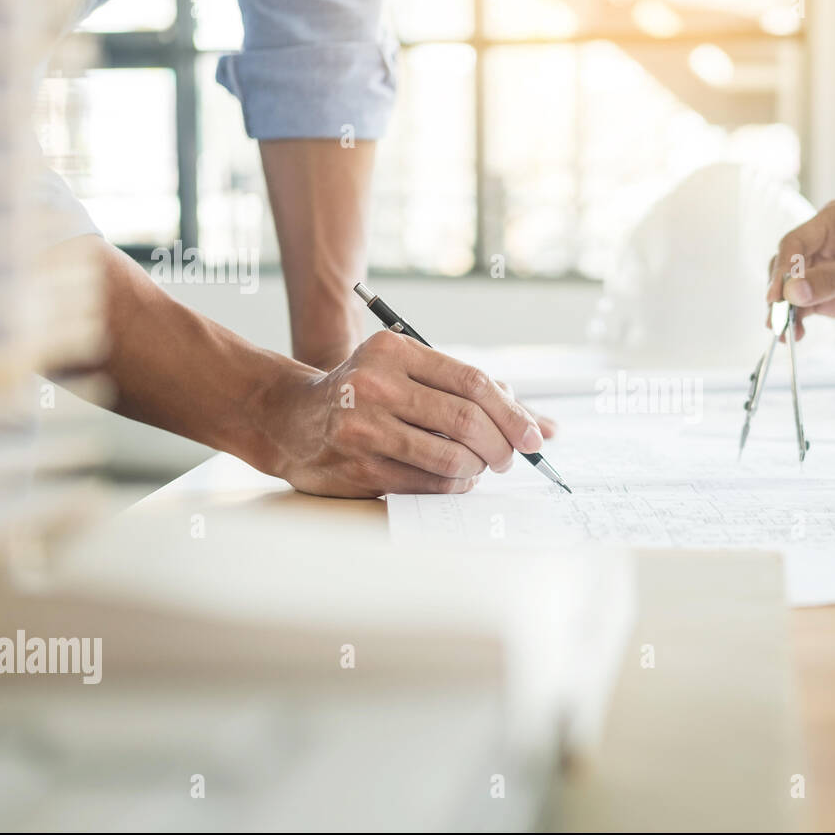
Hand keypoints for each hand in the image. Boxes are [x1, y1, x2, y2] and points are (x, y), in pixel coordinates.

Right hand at [263, 329, 546, 497]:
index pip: (473, 382)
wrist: (290, 419)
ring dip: (477, 469)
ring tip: (479, 467)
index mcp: (394, 350)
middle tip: (509, 458)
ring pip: (451, 456)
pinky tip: (454, 478)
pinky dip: (453, 484)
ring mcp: (365, 427)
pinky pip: (427, 483)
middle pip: (467, 419)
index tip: (533, 437)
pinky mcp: (360, 467)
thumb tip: (544, 428)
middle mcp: (377, 383)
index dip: (513, 413)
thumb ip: (472, 393)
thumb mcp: (409, 374)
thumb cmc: (365, 396)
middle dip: (501, 445)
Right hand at [764, 200, 834, 338]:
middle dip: (778, 294)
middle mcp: (822, 245)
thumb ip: (830, 280)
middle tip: (777, 320)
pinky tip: (795, 335)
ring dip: (784, 312)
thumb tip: (792, 292)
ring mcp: (823, 272)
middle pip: (784, 267)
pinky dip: (795, 322)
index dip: (781, 270)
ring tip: (784, 332)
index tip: (776, 296)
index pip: (794, 243)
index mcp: (831, 223)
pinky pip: (802, 308)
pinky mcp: (827, 296)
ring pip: (789, 291)